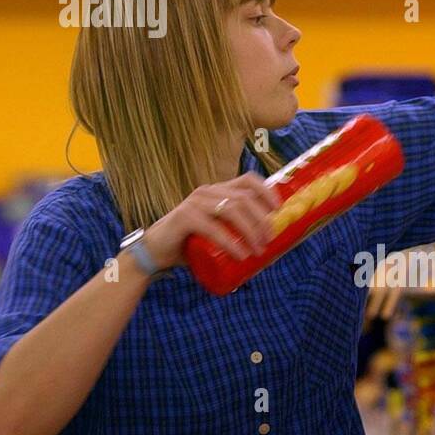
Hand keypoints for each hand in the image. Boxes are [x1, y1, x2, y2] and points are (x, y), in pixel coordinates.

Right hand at [142, 172, 280, 267]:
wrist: (154, 253)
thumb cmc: (189, 244)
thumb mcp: (216, 233)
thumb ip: (234, 233)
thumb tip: (268, 247)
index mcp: (217, 191)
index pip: (247, 180)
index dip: (267, 192)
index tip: (279, 211)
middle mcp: (206, 192)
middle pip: (244, 198)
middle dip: (262, 219)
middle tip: (269, 240)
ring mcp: (194, 202)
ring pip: (232, 209)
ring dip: (251, 230)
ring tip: (258, 250)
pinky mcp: (184, 217)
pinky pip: (212, 227)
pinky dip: (230, 242)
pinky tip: (240, 254)